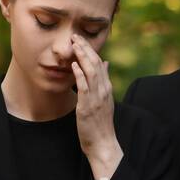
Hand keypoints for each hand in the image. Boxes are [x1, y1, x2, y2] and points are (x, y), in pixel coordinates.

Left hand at [70, 34, 122, 179]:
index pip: (99, 63)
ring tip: (74, 44)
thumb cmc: (101, 123)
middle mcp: (103, 90)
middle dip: (85, 48)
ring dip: (82, 56)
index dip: (90, 50)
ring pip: (91, 72)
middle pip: (96, 64)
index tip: (81, 39)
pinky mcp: (87, 107)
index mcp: (106, 88)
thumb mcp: (105, 99)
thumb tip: (105, 63)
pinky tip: (74, 64)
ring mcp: (96, 98)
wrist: (103, 143)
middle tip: (75, 35)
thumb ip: (104, 81)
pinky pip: (84, 87)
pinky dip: (79, 74)